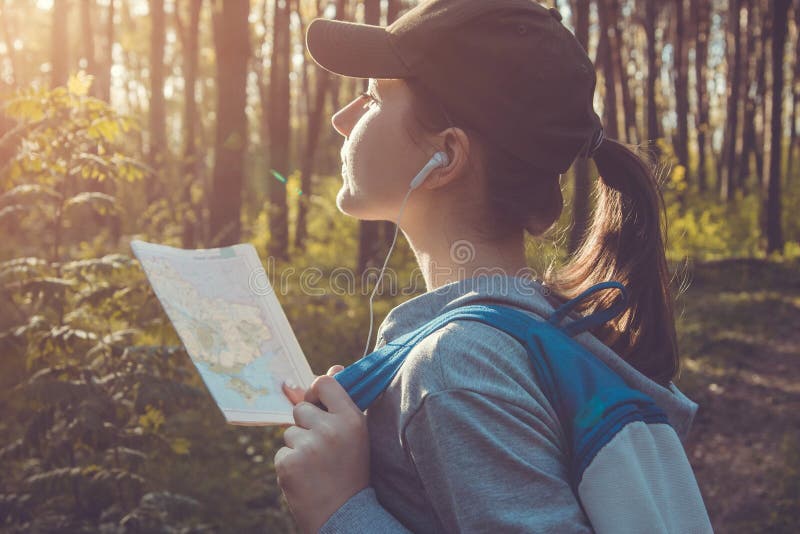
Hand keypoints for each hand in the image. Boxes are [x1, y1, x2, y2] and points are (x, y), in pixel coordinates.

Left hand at [275, 365, 369, 533]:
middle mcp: (331, 429)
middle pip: (301, 408)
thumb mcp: (356, 433)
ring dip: (298, 445)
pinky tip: (306, 476)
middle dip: (307, 425)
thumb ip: (342, 401)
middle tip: (323, 447)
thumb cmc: (350, 469)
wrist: (344, 514)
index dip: (317, 392)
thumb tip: (334, 367)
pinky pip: (282, 451)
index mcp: (351, 419)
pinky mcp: (289, 463)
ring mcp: (308, 446)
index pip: (325, 383)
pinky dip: (290, 463)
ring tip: (316, 465)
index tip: (319, 405)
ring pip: (290, 431)